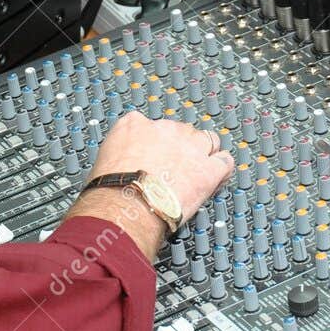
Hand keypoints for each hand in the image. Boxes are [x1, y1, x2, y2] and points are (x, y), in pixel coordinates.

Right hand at [88, 112, 233, 223]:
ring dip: (204, 154)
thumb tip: (123, 164)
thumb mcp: (104, 160)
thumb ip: (121, 153)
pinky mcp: (207, 169)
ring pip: (208, 141)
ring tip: (198, 170)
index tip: (157, 153)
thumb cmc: (111, 189)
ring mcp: (190, 147)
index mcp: (136, 125)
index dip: (158, 142)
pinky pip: (225, 162)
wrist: (125, 205)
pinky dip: (222, 170)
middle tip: (175, 167)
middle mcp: (165, 130)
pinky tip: (216, 178)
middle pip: (182, 131)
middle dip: (181, 148)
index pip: (153, 124)